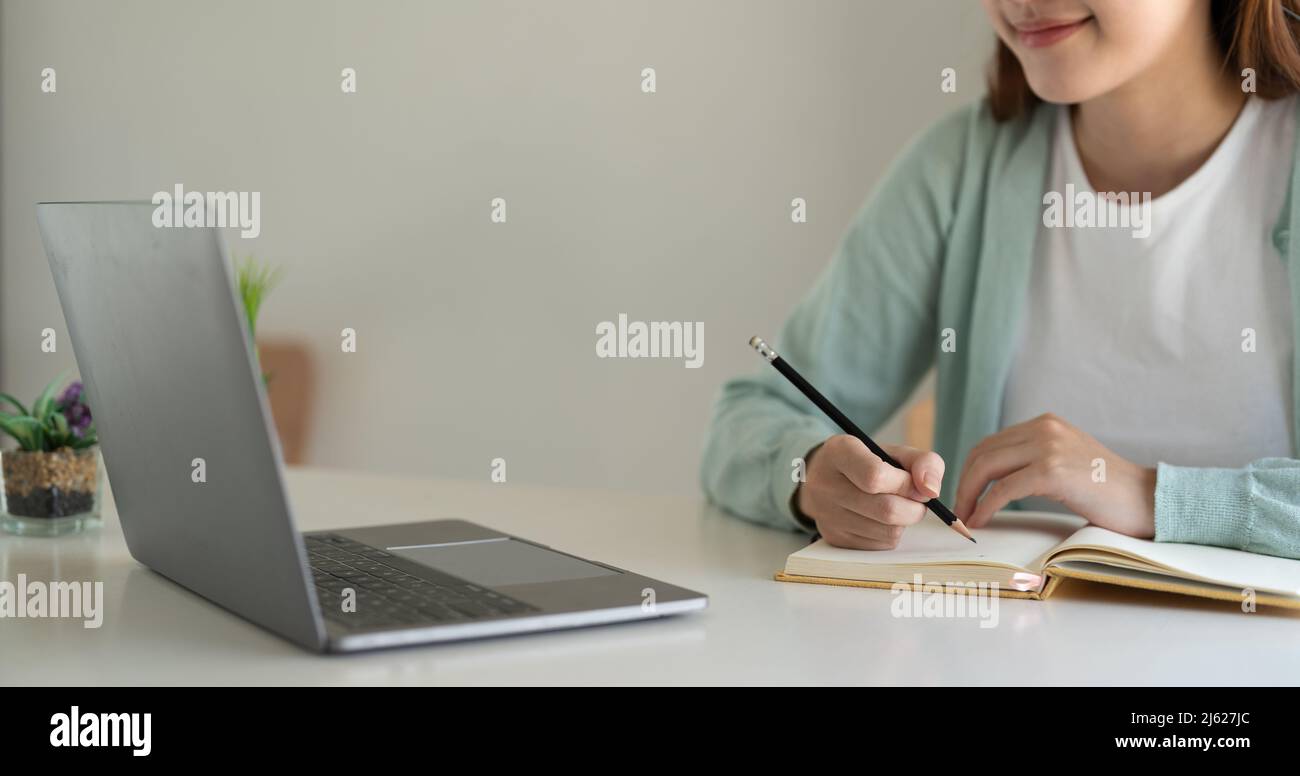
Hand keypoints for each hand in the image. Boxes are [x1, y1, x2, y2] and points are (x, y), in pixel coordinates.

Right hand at [795, 435, 944, 549]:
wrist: (826, 478)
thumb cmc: (867, 462)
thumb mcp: (894, 451)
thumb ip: (922, 462)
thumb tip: (931, 491)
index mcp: (839, 453)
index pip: (875, 476)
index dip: (907, 485)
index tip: (919, 486)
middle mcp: (826, 485)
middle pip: (887, 509)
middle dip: (914, 508)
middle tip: (916, 500)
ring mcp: (827, 515)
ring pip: (888, 531)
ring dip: (904, 522)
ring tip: (896, 506)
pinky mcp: (835, 538)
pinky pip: (881, 545)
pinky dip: (891, 533)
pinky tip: (881, 519)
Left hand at [954, 413, 1155, 536]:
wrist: (1147, 500)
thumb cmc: (1107, 491)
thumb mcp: (1066, 461)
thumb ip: (1034, 460)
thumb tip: (994, 480)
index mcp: (1045, 424)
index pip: (991, 443)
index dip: (970, 469)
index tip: (964, 494)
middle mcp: (1044, 428)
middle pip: (983, 453)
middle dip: (964, 482)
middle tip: (957, 509)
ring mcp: (1049, 447)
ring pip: (987, 467)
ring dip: (969, 494)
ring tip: (965, 517)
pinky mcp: (1052, 471)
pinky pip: (1003, 489)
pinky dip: (985, 506)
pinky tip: (981, 520)